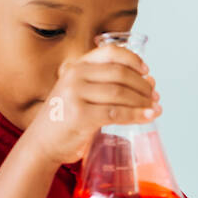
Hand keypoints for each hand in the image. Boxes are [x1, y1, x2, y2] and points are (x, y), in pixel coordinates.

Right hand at [23, 44, 159, 165]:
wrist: (42, 144)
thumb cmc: (66, 119)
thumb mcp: (80, 93)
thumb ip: (107, 85)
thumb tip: (149, 82)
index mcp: (76, 66)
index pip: (110, 52)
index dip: (133, 59)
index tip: (147, 71)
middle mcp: (74, 76)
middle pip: (120, 74)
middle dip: (143, 85)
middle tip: (155, 96)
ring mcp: (75, 95)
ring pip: (121, 93)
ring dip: (143, 101)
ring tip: (155, 108)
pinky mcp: (80, 115)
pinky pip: (116, 113)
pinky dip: (136, 115)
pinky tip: (148, 117)